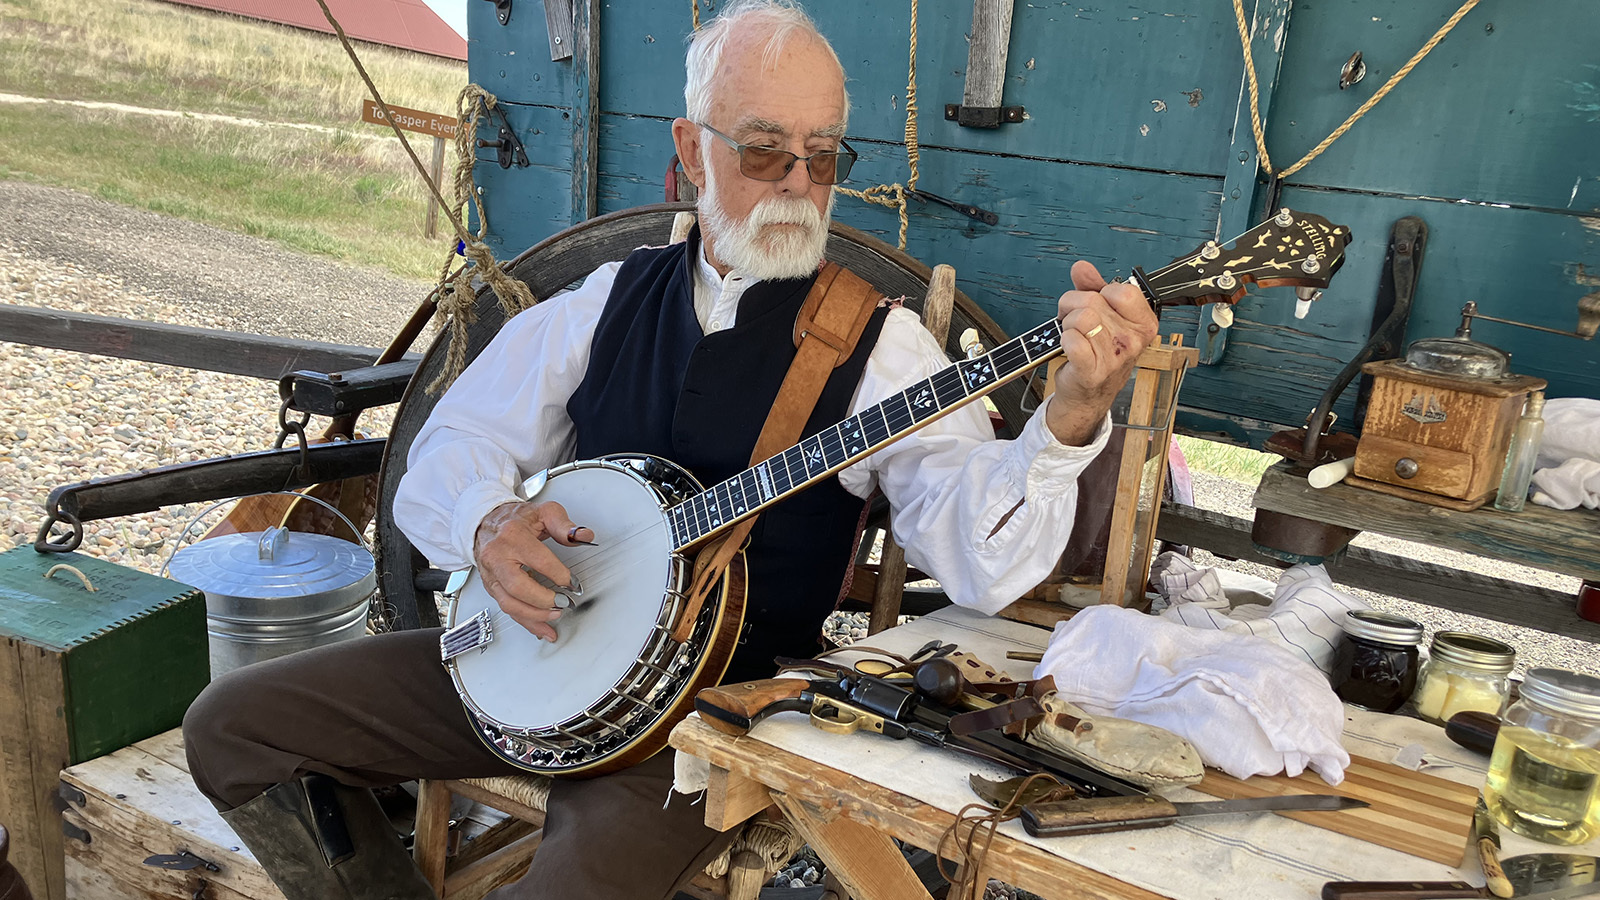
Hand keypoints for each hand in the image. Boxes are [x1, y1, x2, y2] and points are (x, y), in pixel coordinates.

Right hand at [472, 501, 593, 641]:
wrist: (485, 522)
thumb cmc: (515, 519)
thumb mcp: (544, 512)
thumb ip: (565, 525)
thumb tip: (583, 536)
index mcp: (512, 535)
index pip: (538, 560)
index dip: (559, 574)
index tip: (573, 583)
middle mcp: (497, 556)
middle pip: (518, 587)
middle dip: (543, 600)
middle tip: (564, 602)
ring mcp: (491, 574)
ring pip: (509, 603)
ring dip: (535, 616)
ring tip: (556, 616)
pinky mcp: (491, 586)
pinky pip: (507, 609)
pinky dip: (526, 622)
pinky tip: (542, 629)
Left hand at [1047, 261, 1160, 445]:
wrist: (1088, 393)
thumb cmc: (1097, 352)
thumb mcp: (1101, 315)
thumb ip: (1093, 288)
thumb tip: (1082, 267)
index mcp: (1143, 323)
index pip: (1122, 290)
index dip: (1099, 292)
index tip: (1095, 304)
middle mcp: (1134, 341)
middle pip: (1094, 301)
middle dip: (1073, 306)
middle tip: (1072, 320)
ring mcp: (1115, 358)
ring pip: (1081, 318)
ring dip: (1067, 323)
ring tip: (1071, 334)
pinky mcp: (1093, 371)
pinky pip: (1072, 340)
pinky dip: (1064, 340)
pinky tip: (1069, 347)